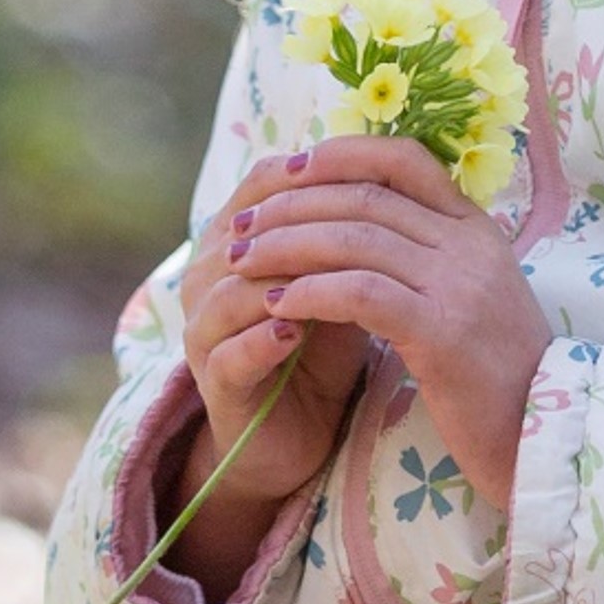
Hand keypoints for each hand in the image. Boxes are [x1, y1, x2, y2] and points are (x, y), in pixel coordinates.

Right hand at [176, 153, 376, 506]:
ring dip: (279, 281)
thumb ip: (353, 233)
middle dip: (300, 225)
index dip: (312, 173)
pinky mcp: (212, 382)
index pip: (262, 184)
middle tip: (359, 224)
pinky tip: (293, 332)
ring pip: (229, 291)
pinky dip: (260, 339)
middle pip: (245, 232)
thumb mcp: (341, 281)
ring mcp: (204, 329)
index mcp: (237, 239)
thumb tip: (399, 173)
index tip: (371, 176)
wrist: (299, 431)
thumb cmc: (322, 345)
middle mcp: (208, 276)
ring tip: (329, 281)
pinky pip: (229, 353)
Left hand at [221, 134, 552, 512]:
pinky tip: (275, 304)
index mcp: (476, 229)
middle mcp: (470, 245)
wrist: (544, 438)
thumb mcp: (469, 299)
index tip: (289, 169)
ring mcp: (460, 285)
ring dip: (286, 246)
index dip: (340, 154)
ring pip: (354, 238)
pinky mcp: (443, 331)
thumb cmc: (496, 377)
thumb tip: (359, 227)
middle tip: (242, 225)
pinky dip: (309, 291)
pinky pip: (359, 293)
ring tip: (242, 262)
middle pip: (365, 196)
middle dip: (292, 205)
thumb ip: (427, 257)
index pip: (404, 159)